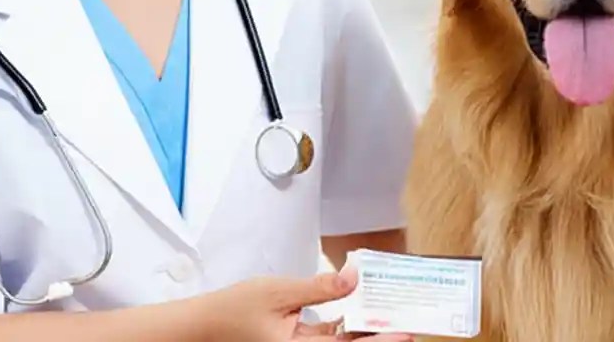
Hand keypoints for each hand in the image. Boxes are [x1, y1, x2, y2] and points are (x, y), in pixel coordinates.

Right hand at [203, 267, 412, 341]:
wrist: (205, 326)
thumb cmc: (234, 311)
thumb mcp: (279, 292)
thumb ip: (318, 287)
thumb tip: (352, 279)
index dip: (380, 341)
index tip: (404, 332)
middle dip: (378, 335)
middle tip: (408, 321)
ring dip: (364, 331)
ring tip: (391, 312)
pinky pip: (330, 340)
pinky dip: (346, 327)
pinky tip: (360, 310)